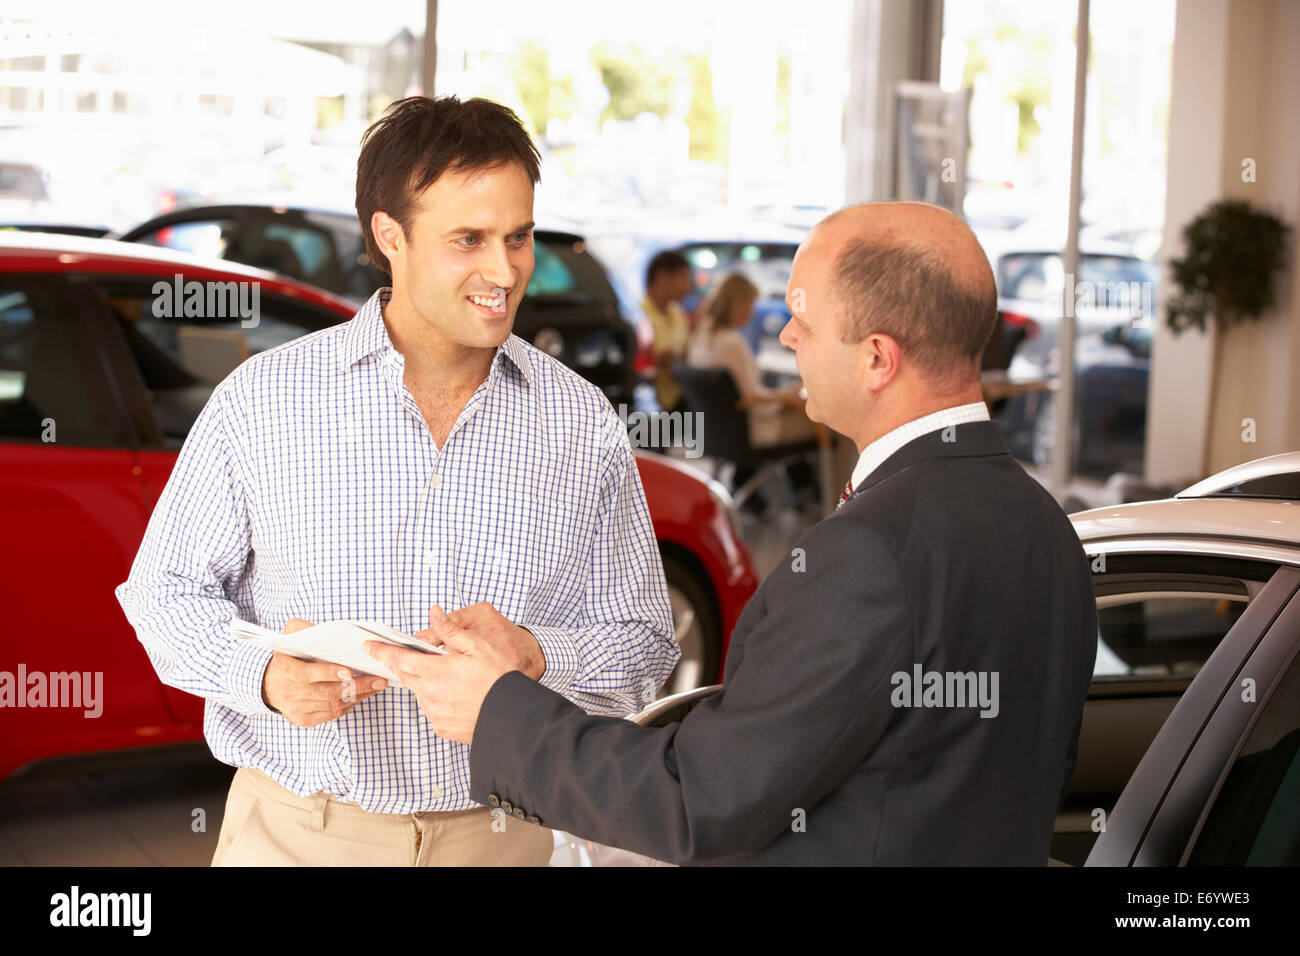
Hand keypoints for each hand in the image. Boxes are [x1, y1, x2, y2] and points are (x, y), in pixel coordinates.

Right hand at [261, 617, 387, 725]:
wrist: (269, 685)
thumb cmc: (286, 657)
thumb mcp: (288, 637)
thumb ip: (302, 629)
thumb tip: (323, 630)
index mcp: (286, 671)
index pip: (307, 674)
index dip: (328, 673)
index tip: (349, 671)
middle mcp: (291, 693)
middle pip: (327, 693)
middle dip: (356, 686)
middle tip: (379, 679)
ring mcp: (297, 709)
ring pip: (333, 705)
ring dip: (358, 696)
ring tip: (377, 685)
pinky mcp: (305, 720)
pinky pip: (332, 714)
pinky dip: (349, 704)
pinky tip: (363, 694)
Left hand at [364, 603, 543, 743]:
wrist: (513, 715)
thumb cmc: (499, 678)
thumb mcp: (478, 647)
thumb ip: (451, 631)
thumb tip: (434, 612)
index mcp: (435, 671)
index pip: (398, 658)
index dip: (381, 651)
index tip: (368, 645)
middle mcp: (429, 694)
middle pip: (406, 676)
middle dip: (402, 665)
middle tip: (403, 655)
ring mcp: (435, 713)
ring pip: (420, 693)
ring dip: (426, 683)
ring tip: (449, 678)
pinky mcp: (442, 727)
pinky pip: (432, 710)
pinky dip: (438, 701)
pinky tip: (457, 696)